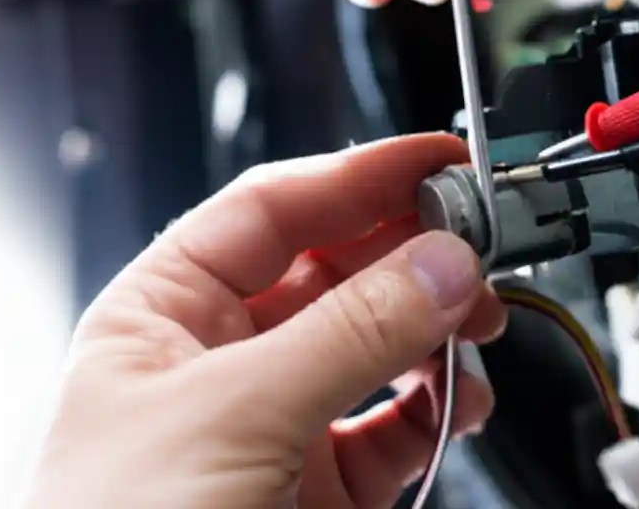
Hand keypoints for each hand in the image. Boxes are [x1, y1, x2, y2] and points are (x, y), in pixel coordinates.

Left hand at [24, 134, 506, 508]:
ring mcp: (273, 423)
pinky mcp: (317, 488)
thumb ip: (347, 335)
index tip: (439, 162)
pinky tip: (454, 401)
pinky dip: (434, 408)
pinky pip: (392, 425)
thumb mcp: (232, 416)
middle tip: (476, 248)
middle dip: (409, 254)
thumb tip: (440, 262)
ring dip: (433, 330)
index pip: (272, 210)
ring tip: (474, 328)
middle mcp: (218, 359)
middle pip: (334, 270)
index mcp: (162, 312)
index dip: (358, 176)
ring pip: (373, 345)